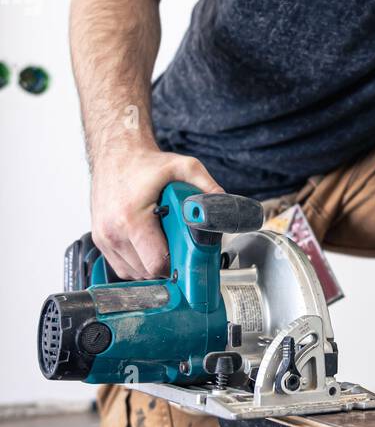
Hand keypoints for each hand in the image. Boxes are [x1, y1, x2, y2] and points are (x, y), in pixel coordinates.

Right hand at [91, 146, 222, 279]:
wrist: (115, 153)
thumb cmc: (144, 163)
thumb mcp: (183, 167)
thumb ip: (206, 186)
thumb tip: (223, 204)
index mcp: (131, 220)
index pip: (157, 263)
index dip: (177, 265)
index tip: (187, 258)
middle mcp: (112, 233)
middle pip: (147, 272)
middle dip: (167, 264)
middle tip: (178, 247)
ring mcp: (103, 238)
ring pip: (133, 273)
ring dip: (151, 265)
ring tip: (163, 244)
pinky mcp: (99, 240)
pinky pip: (122, 267)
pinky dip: (137, 263)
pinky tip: (147, 245)